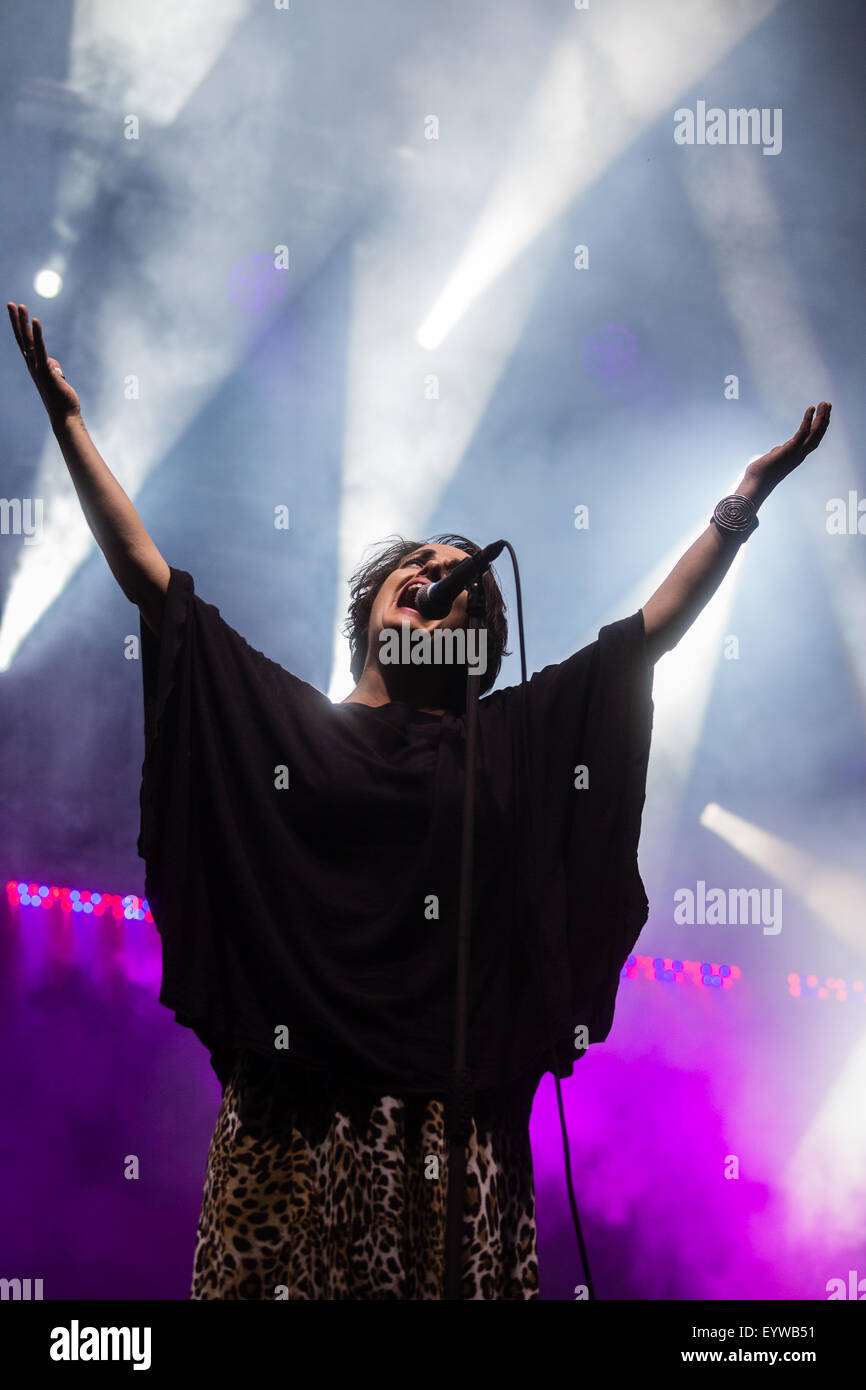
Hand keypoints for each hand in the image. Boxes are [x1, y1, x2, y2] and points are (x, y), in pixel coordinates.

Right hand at [7, 301, 80, 424]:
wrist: (64, 416)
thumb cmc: (61, 398)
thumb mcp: (56, 379)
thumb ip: (52, 368)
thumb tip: (52, 363)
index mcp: (34, 366)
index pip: (25, 343)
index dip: (20, 328)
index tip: (16, 313)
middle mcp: (32, 365)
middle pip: (22, 338)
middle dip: (16, 320)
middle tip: (11, 303)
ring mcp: (37, 367)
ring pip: (28, 341)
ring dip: (24, 322)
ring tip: (20, 306)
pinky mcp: (45, 370)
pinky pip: (40, 348)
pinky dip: (38, 334)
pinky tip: (35, 320)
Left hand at [744, 402, 831, 499]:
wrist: (756, 483)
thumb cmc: (760, 473)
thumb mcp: (773, 459)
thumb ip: (778, 452)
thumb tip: (777, 449)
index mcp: (797, 456)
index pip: (813, 440)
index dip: (819, 428)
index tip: (823, 415)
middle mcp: (800, 454)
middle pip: (817, 435)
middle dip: (824, 419)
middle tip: (827, 405)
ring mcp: (797, 452)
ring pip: (814, 432)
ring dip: (821, 417)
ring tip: (824, 404)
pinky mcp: (790, 449)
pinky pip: (803, 431)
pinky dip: (808, 419)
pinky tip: (811, 409)